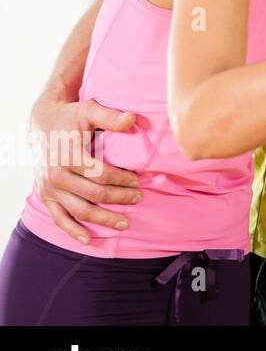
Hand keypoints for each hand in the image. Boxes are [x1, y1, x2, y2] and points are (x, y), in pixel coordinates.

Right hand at [30, 97, 141, 244]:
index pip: (100, 174)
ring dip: (103, 219)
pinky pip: (59, 219)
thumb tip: (133, 119)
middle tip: (139, 198)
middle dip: (119, 198)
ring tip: (125, 223)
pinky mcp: (46, 196)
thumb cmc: (70, 116)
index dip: (122, 179)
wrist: (42, 123)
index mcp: (68, 156)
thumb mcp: (89, 110)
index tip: (139, 181)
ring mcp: (50, 189)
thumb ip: (110, 116)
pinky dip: (73, 231)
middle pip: (93, 194)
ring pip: (79, 211)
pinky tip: (89, 240)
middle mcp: (56, 176)